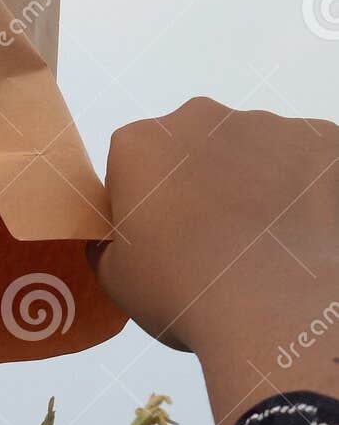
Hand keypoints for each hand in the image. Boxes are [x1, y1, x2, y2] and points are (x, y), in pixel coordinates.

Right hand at [95, 99, 338, 424]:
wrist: (274, 307)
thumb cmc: (184, 292)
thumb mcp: (117, 282)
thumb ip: (108, 247)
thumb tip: (113, 240)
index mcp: (140, 144)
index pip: (132, 163)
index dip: (143, 202)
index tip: (157, 240)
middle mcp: (201, 117)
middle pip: (193, 147)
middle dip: (199, 183)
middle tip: (208, 243)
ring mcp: (267, 124)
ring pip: (253, 152)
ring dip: (252, 186)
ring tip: (258, 246)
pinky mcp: (322, 140)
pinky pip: (305, 162)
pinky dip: (302, 191)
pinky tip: (294, 235)